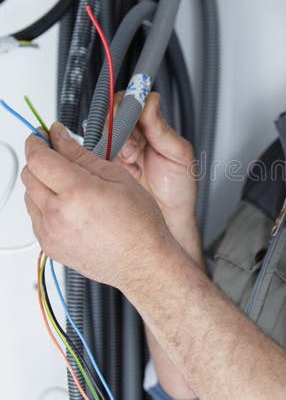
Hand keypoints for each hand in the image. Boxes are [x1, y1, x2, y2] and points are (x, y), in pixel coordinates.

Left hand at [21, 121, 176, 293]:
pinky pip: (35, 217)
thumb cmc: (139, 224)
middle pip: (29, 174)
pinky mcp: (49, 246)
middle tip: (57, 154)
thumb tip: (59, 138)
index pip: (38, 158)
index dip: (37, 141)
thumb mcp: (117, 177)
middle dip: (40, 159)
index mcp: (76, 193)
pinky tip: (69, 205)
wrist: (143, 263)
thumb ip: (81, 154)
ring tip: (69, 184)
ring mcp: (50, 234)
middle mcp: (57, 215)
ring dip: (42, 183)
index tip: (42, 136)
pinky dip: (45, 205)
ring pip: (29, 195)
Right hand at [115, 93, 199, 255]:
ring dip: (111, 147)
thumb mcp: (178, 155)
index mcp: (151, 128)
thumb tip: (150, 101)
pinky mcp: (102, 167)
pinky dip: (99, 161)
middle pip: (111, 115)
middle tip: (130, 151)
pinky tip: (114, 171)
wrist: (169, 220)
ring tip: (129, 165)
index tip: (134, 121)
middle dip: (118, 130)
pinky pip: (90, 154)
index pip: (131, 102)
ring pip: (99, 134)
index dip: (129, 109)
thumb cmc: (178, 190)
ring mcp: (115, 151)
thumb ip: (162, 128)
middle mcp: (131, 136)